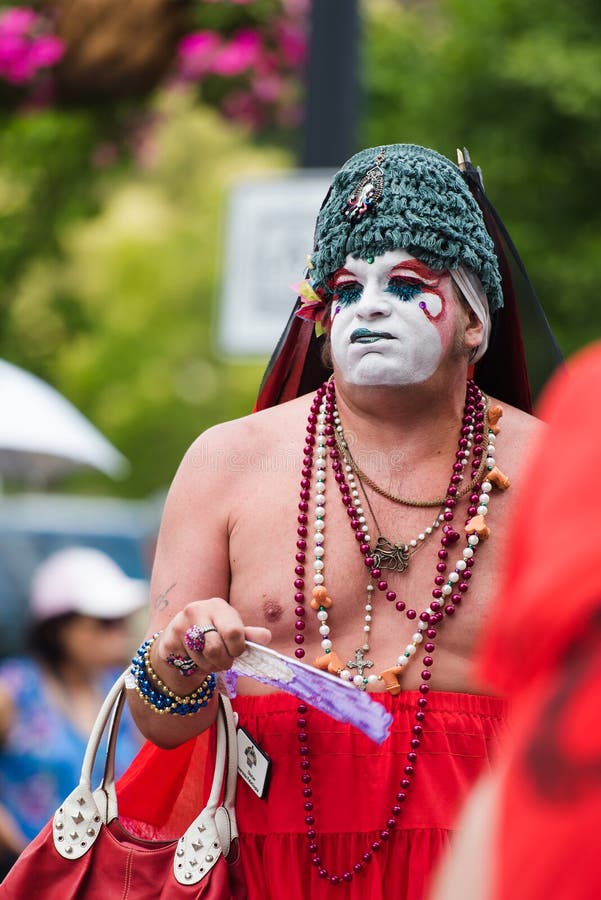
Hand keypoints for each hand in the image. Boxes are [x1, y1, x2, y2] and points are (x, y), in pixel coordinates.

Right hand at [152, 597, 270, 680]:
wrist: (179, 638)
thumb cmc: (213, 633)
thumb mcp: (231, 630)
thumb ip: (248, 635)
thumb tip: (266, 637)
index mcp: (217, 605)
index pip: (233, 632)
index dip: (238, 649)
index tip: (236, 652)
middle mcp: (195, 610)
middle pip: (215, 649)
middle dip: (223, 662)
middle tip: (224, 661)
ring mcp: (179, 626)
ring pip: (202, 660)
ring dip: (210, 667)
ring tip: (208, 659)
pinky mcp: (167, 642)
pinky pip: (188, 665)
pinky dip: (195, 669)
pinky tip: (194, 659)